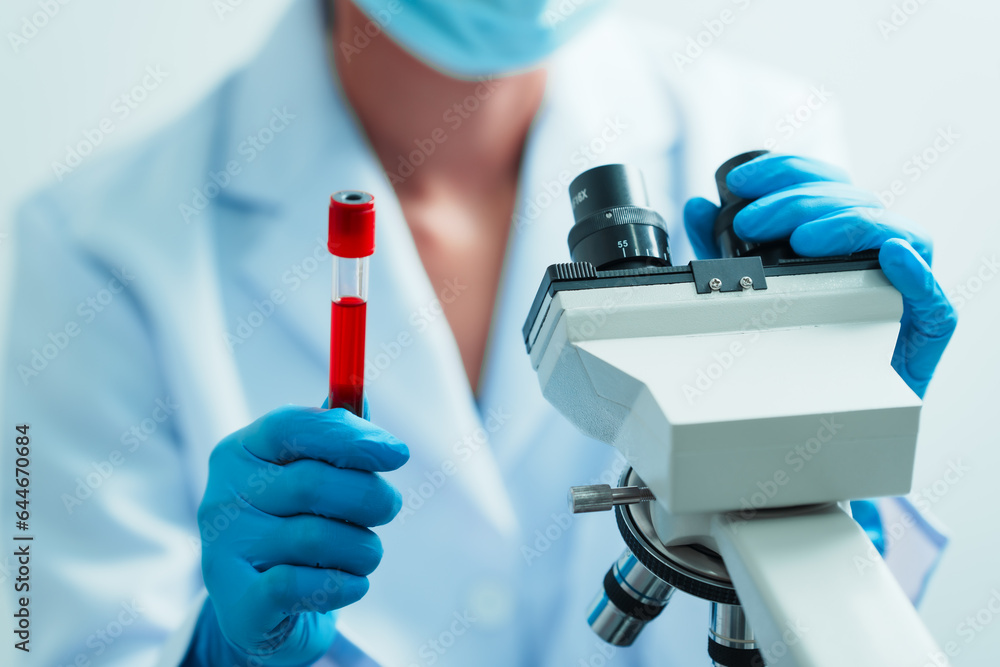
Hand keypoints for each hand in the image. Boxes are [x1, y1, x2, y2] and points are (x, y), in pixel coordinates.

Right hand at [192, 404, 407, 665]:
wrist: (265, 613)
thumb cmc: (297, 529)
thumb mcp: (311, 477)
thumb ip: (335, 440)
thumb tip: (364, 403)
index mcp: (239, 453)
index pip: (293, 427)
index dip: (352, 437)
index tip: (398, 453)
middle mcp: (222, 497)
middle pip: (312, 483)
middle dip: (370, 497)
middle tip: (389, 508)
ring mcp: (223, 552)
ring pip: (316, 538)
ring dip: (363, 548)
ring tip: (366, 553)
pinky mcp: (238, 604)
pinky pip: (302, 586)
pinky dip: (344, 585)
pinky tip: (351, 583)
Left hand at [684, 153, 956, 397]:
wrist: (829, 412)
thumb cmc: (799, 343)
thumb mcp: (750, 286)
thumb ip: (723, 249)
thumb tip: (697, 208)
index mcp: (841, 232)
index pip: (823, 182)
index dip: (784, 171)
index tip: (738, 181)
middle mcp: (877, 249)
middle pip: (852, 200)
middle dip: (797, 201)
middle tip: (750, 223)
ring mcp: (906, 285)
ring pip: (893, 234)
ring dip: (846, 224)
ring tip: (803, 237)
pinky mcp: (926, 326)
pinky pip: (932, 297)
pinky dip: (914, 271)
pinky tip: (891, 255)